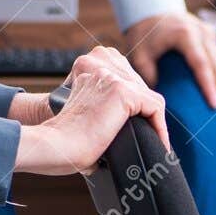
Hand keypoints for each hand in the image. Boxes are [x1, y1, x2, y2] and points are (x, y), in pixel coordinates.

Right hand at [14, 46, 168, 175]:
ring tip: (157, 142)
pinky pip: (155, 107)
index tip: (142, 128)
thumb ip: (99, 109)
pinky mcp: (121, 91)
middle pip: (140, 87)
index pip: (126, 82)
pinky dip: (160, 127)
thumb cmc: (64, 141)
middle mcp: (98, 67)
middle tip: (153, 137)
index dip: (136, 107)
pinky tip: (158, 143)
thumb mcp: (84, 114)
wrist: (55, 147)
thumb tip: (116, 130)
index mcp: (88, 68)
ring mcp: (110, 77)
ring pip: (148, 97)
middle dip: (147, 114)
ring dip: (154, 122)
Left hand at [122, 11, 215, 117]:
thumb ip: (149, 75)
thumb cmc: (143, 35)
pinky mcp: (211, 39)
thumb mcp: (139, 55)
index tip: (215, 105)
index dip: (209, 85)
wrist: (151, 10)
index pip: (201, 63)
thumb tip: (160, 101)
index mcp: (185, 33)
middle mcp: (202, 32)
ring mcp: (209, 34)